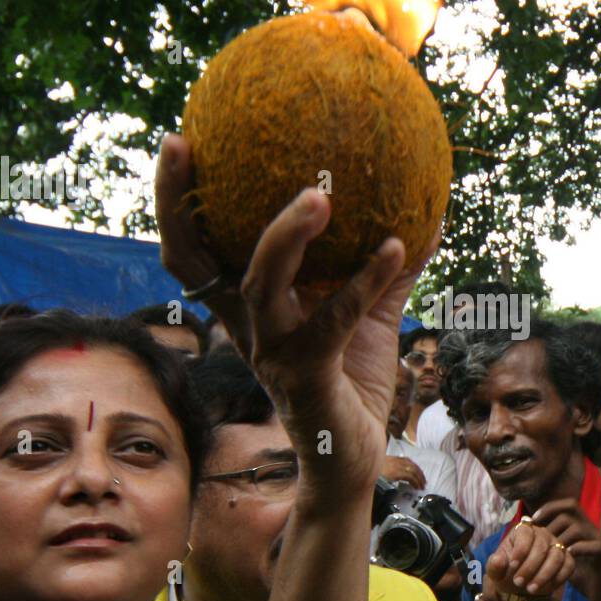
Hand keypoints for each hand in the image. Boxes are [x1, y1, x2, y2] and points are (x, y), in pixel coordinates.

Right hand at [155, 134, 440, 491]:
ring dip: (287, 234)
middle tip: (188, 146)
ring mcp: (272, 351)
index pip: (193, 247)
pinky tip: (400, 246)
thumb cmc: (352, 380)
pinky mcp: (308, 375)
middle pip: (193, 258)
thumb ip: (389, 265)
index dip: (175, 199)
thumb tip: (426, 209)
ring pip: (261, 283)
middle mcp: (247, 324)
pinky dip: (367, 281)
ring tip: (320, 194)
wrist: (353, 459)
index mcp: (247, 306)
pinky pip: (335, 321)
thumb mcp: (369, 313)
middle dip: (180, 202)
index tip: (179, 141)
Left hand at [487, 520, 574, 600]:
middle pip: (541, 546)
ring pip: (556, 556)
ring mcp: (557, 545)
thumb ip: (494, 566)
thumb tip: (499, 560)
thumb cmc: (507, 573)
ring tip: (531, 589)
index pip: (525, 533)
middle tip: (518, 583)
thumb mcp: (496, 571)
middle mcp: (542, 534)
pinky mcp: (567, 558)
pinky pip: (568, 565)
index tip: (512, 566)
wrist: (520, 585)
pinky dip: (558, 578)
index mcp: (523, 530)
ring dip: (544, 575)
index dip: (520, 550)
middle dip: (530, 567)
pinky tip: (547, 589)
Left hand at [530, 499, 600, 600]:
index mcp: (581, 525)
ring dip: (560, 540)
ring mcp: (599, 541)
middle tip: (538, 541)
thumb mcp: (560, 553)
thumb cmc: (576, 571)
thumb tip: (528, 528)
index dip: (550, 507)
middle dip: (551, 524)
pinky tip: (567, 557)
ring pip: (579, 528)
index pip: (568, 504)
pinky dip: (579, 549)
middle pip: (572, 511)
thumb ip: (550, 540)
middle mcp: (591, 528)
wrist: (600, 592)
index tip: (533, 520)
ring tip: (549, 553)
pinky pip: (595, 546)